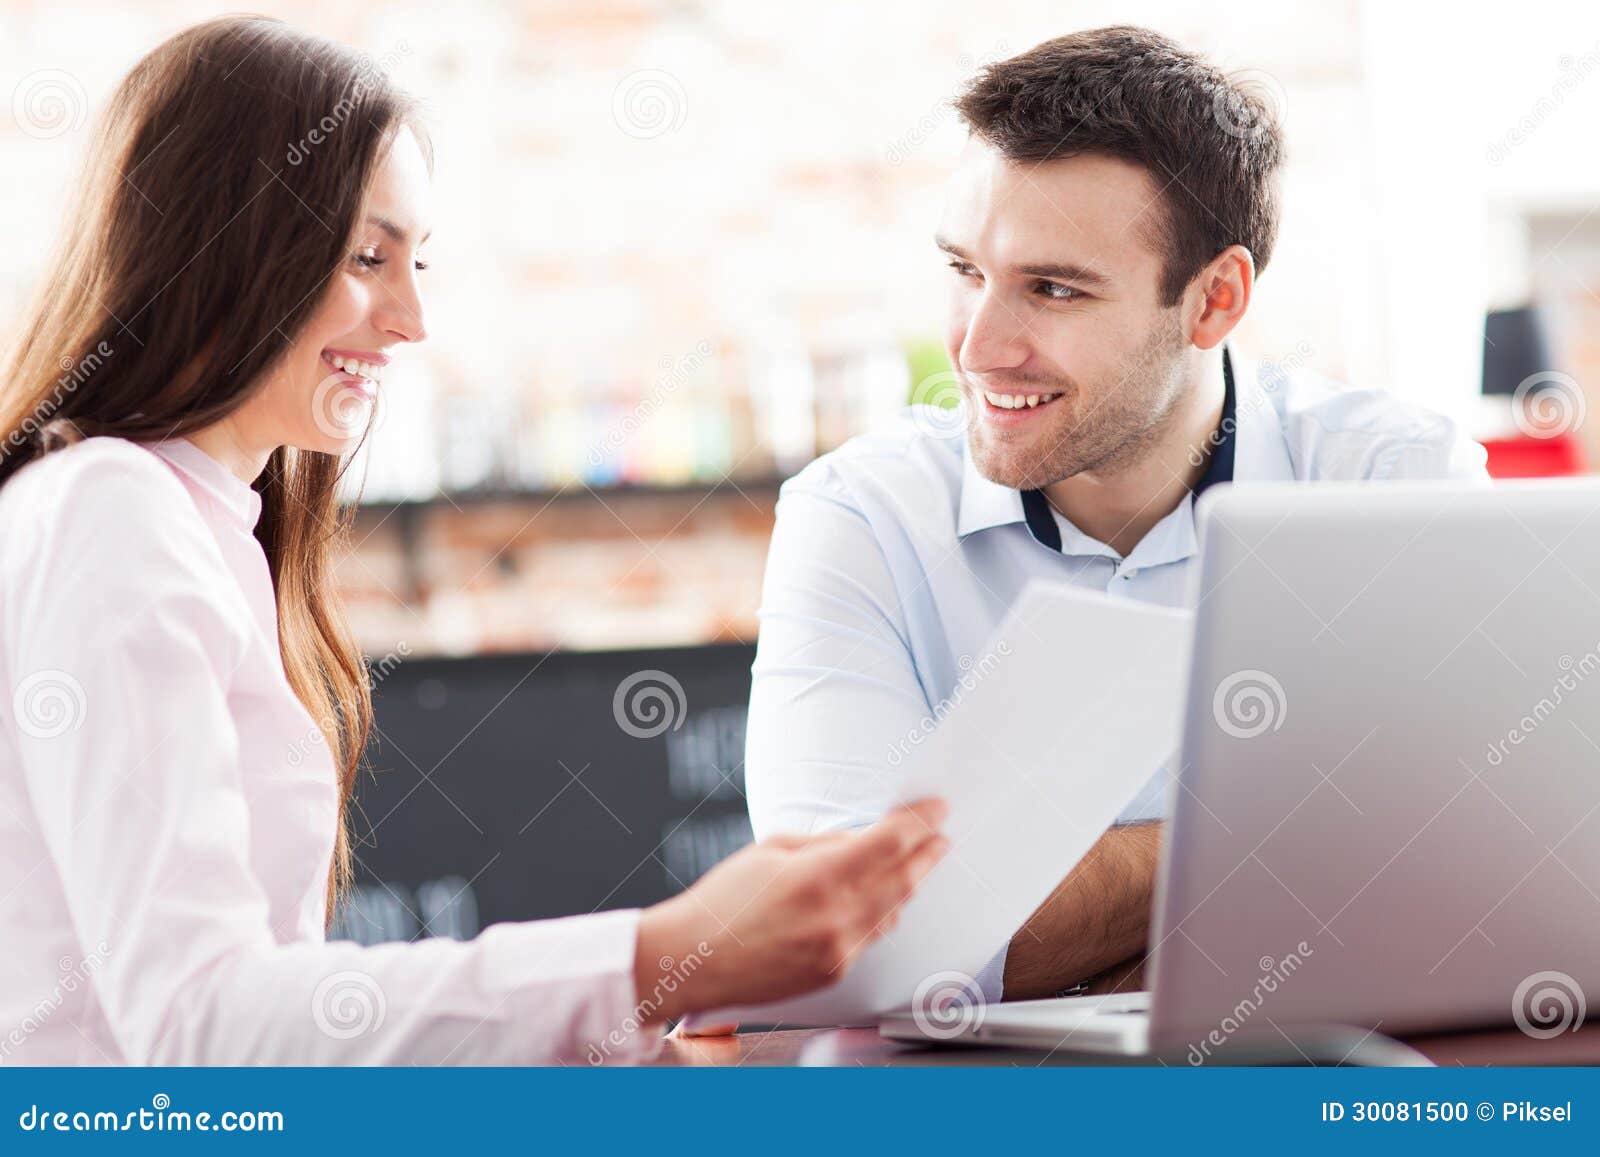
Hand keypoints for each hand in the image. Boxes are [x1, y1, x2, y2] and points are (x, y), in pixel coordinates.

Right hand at [634, 799, 949, 1021]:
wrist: (694, 960)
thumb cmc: (723, 901)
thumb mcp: (772, 849)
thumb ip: (825, 844)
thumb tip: (863, 839)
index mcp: (820, 876)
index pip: (891, 842)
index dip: (920, 821)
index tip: (935, 809)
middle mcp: (837, 917)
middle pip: (905, 878)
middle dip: (927, 854)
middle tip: (940, 837)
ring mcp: (839, 949)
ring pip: (893, 911)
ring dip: (908, 885)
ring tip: (916, 865)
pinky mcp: (834, 972)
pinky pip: (871, 937)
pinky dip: (882, 914)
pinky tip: (881, 900)